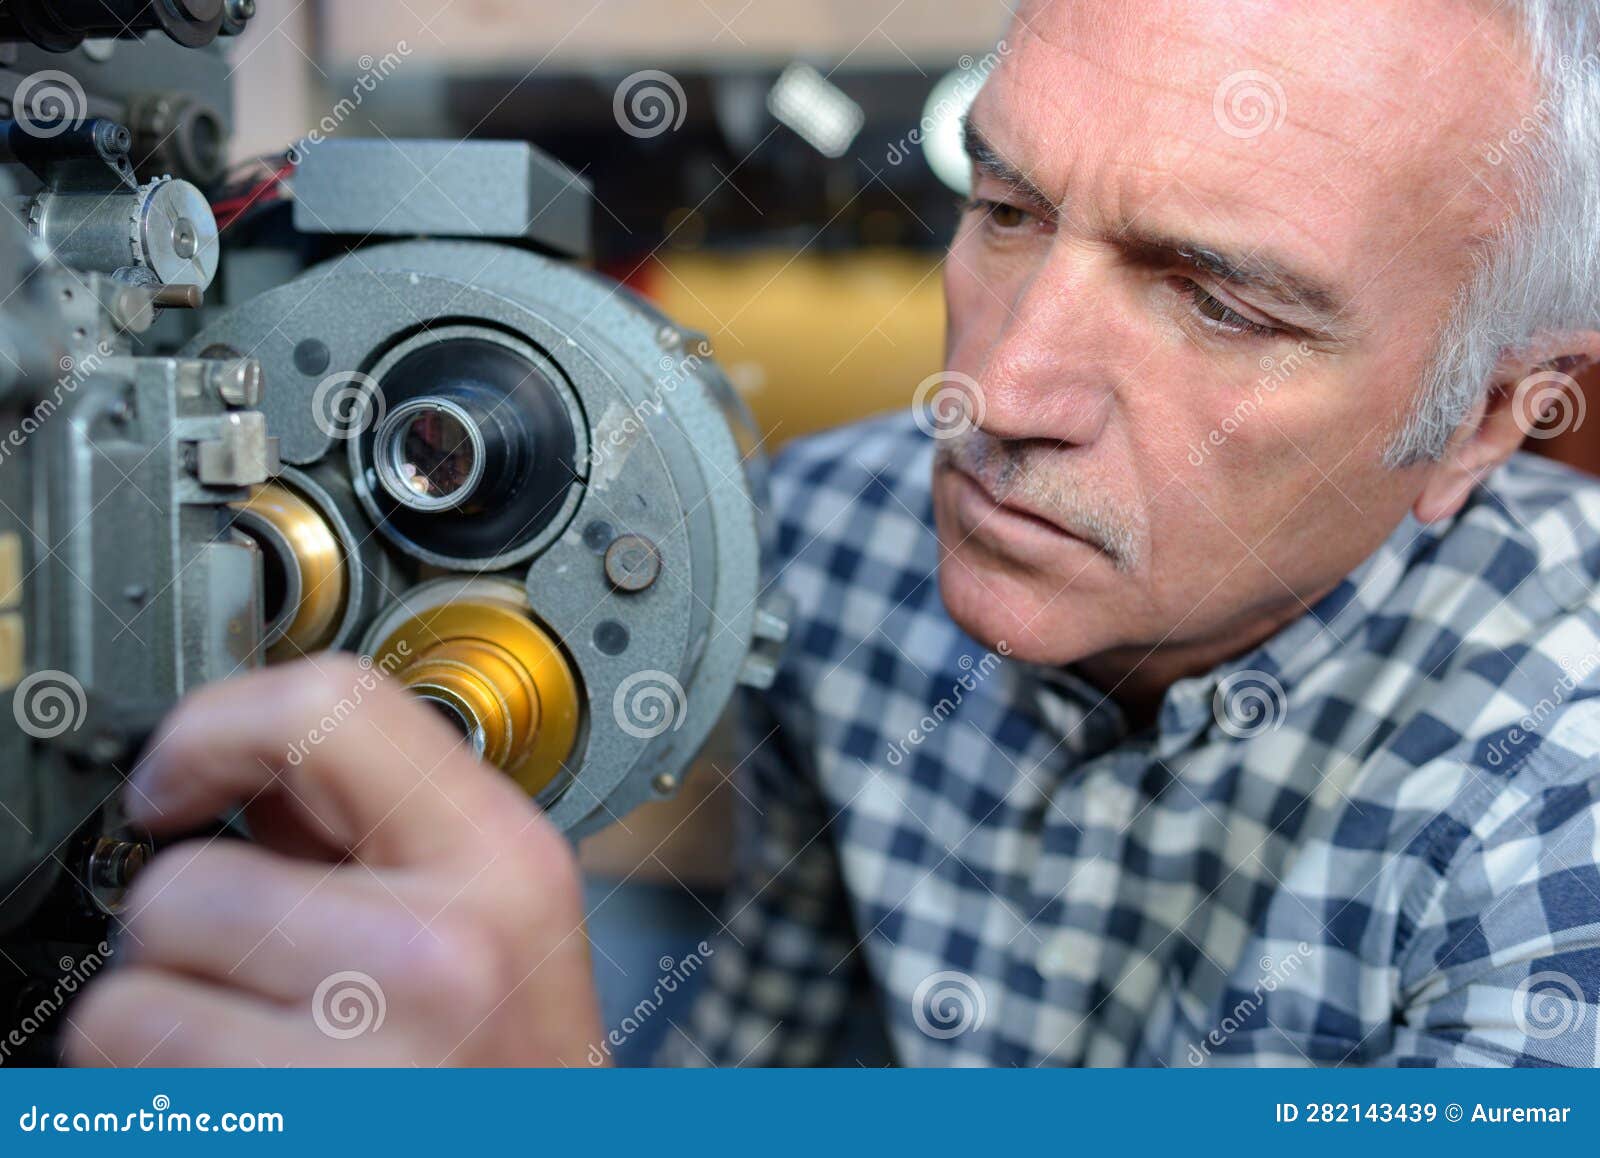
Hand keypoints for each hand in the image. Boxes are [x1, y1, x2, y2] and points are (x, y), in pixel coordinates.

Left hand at [64, 655, 604, 1065]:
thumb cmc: (521, 1070)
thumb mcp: (500, 913)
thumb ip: (382, 828)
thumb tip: (247, 774)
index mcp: (499, 859)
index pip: (326, 708)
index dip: (215, 730)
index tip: (178, 781)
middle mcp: (439, 952)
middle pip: (188, 884)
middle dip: (189, 933)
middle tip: (253, 972)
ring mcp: (363, 1060)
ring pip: (131, 1001)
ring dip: (164, 1026)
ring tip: (251, 1045)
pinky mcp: (292, 1134)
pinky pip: (134, 1093)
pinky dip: (155, 1097)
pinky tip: (243, 1098)